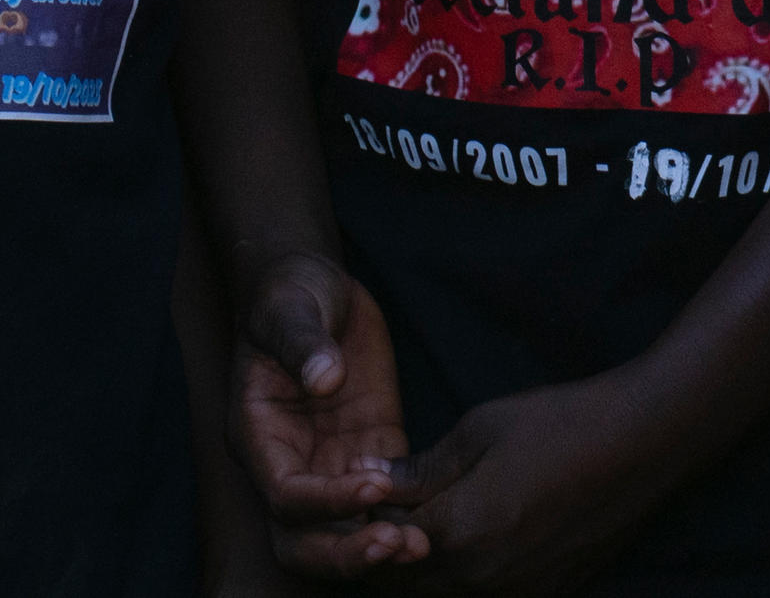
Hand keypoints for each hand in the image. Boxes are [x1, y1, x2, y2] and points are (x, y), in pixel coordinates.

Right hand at [232, 256, 425, 575]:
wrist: (314, 288)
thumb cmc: (290, 296)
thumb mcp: (290, 309)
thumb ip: (302, 344)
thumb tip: (323, 377)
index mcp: (260, 438)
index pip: (284, 494)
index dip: (323, 500)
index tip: (370, 483)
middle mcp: (291, 462)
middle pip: (302, 537)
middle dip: (342, 552)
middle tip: (397, 544)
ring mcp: (331, 459)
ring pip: (342, 528)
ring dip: (374, 544)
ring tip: (422, 546)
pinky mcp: (372, 444)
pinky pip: (386, 493)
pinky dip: (404, 512)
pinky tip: (438, 515)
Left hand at [378, 370, 693, 592]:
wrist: (655, 437)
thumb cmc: (568, 422)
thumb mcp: (484, 428)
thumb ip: (420, 466)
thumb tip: (364, 477)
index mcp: (459, 530)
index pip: (379, 540)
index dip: (369, 514)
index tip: (378, 488)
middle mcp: (480, 576)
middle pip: (401, 581)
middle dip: (388, 549)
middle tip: (402, 508)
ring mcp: (516, 592)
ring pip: (439, 596)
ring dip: (427, 567)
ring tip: (445, 520)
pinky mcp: (546, 594)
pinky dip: (468, 575)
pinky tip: (487, 536)